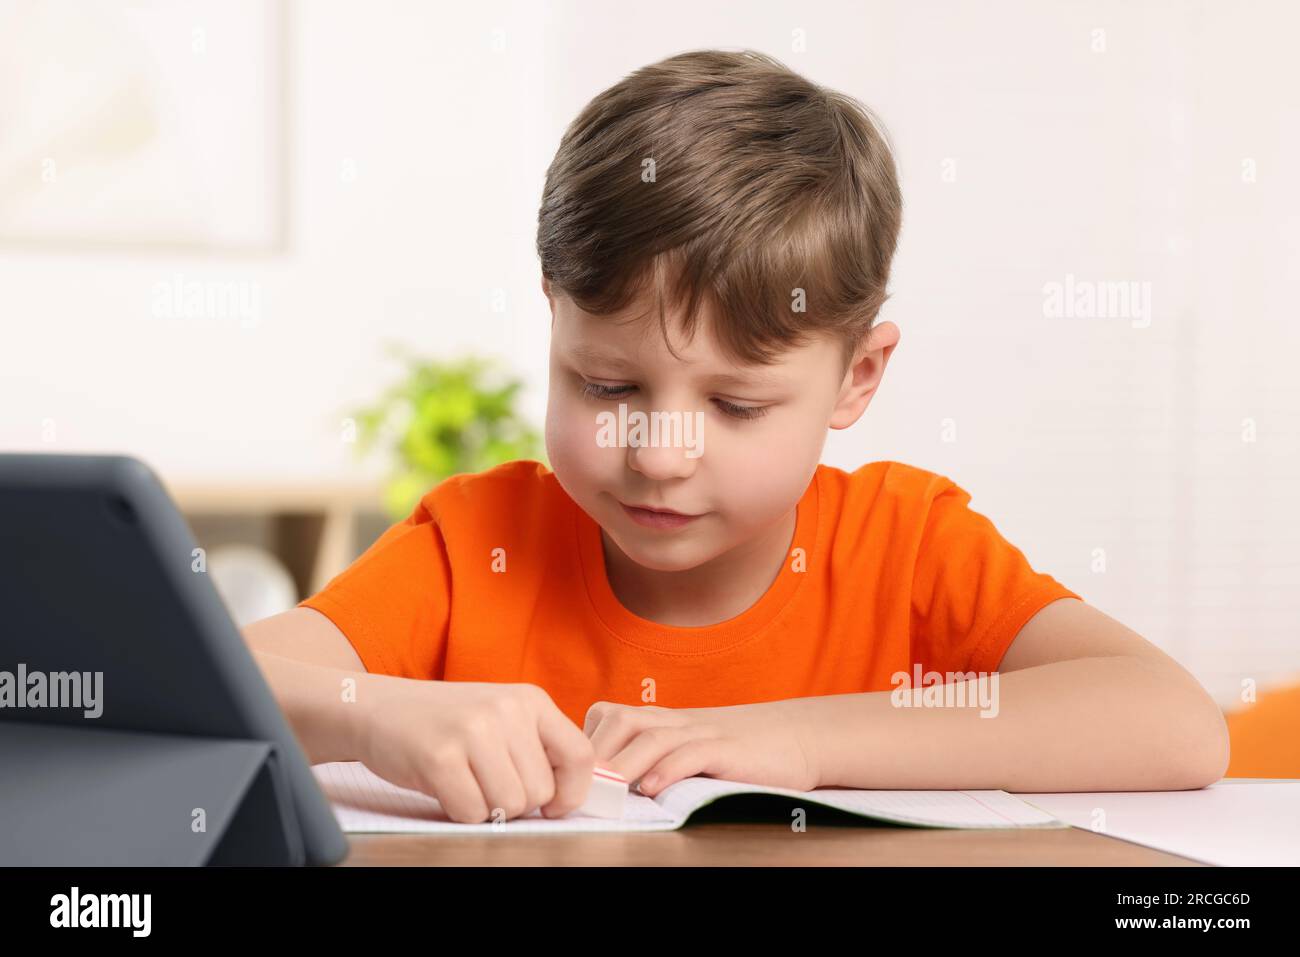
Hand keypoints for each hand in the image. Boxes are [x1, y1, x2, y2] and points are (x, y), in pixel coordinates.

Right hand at [359, 678, 594, 822]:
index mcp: (530, 699)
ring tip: (466, 782)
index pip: (580, 756)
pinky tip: (444, 786)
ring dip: (487, 808)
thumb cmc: (446, 722)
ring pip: (509, 806)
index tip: (552, 806)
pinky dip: (459, 811)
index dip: (571, 793)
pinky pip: (471, 812)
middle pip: (541, 792)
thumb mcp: (502, 718)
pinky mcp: (440, 757)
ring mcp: (473, 731)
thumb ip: (537, 747)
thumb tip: (570, 797)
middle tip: (486, 783)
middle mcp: (507, 709)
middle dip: (516, 803)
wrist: (378, 707)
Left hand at [583, 699, 821, 796]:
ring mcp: (703, 732)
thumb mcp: (687, 747)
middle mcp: (676, 721)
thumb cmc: (737, 751)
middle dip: (596, 753)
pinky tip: (651, 790)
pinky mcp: (728, 750)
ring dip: (622, 764)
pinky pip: (692, 753)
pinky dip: (667, 770)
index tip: (573, 774)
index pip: (607, 715)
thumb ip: (651, 758)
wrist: (796, 737)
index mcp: (662, 719)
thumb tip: (607, 787)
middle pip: (620, 720)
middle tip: (581, 788)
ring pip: (650, 736)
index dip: (586, 742)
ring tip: (607, 791)